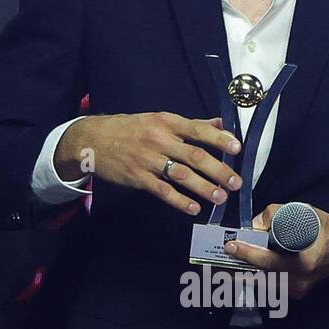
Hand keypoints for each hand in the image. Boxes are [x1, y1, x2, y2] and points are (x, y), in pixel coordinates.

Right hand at [54, 112, 241, 214]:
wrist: (91, 140)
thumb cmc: (128, 128)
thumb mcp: (157, 119)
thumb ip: (189, 124)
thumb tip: (219, 122)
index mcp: (166, 122)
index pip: (198, 129)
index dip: (219, 138)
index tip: (237, 148)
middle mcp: (159, 140)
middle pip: (195, 156)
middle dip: (219, 170)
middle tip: (236, 182)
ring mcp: (148, 160)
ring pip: (182, 175)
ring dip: (204, 188)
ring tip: (220, 197)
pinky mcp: (137, 178)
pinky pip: (162, 191)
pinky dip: (179, 201)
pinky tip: (193, 208)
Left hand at [224, 203, 328, 299]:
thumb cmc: (323, 226)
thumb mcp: (301, 213)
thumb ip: (274, 216)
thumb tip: (251, 226)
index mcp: (304, 262)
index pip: (269, 262)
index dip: (247, 254)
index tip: (229, 245)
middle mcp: (299, 281)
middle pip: (259, 278)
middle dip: (233, 271)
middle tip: (210, 263)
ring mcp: (297, 290)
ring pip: (261, 285)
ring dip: (238, 277)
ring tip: (215, 268)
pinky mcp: (294, 293)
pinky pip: (268, 287)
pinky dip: (251, 279)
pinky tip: (234, 273)